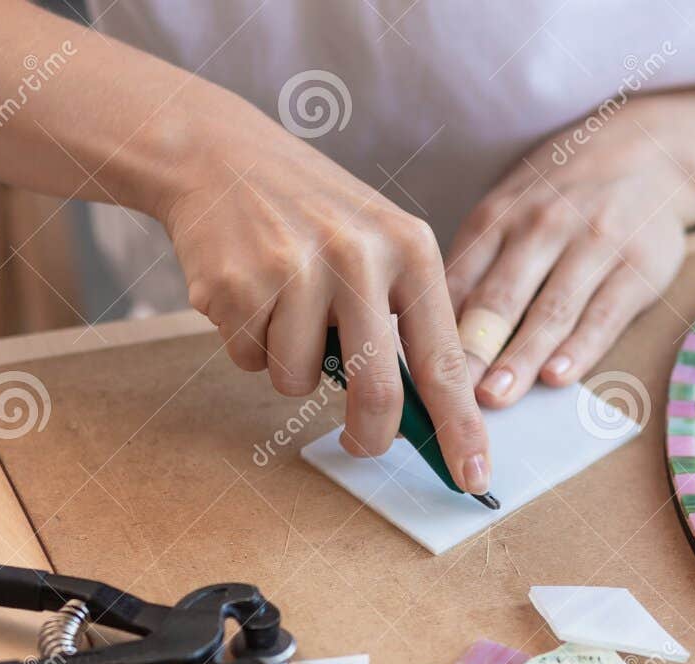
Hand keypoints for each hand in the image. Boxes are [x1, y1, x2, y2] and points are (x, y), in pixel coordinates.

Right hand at [157, 109, 490, 493]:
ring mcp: (294, 269)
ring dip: (288, 368)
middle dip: (369, 437)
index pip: (444, 360)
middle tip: (361, 443)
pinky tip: (247, 293)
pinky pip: (250, 360)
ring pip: (298, 382)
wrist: (221, 157)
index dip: (460, 427)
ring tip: (282, 310)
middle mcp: (358, 255)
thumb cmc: (312, 217)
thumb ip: (403, 321)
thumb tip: (426, 417)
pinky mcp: (237, 284)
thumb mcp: (377, 246)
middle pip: (376, 393)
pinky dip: (248, 345)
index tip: (473, 476)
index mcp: (410, 247)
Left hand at [447, 95, 694, 407]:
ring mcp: (594, 244)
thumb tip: (429, 339)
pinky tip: (557, 376)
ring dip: (521, 357)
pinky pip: (604, 315)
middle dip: (472, 349)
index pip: (456, 280)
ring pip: (551, 310)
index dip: (431, 327)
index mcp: (498, 217)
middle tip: (448, 392)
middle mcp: (543, 226)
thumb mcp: (509, 212)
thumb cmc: (560, 199)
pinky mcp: (639, 266)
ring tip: (495, 396)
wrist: (648, 153)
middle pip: (500, 297)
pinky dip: (580, 349)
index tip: (414, 371)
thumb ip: (475, 269)